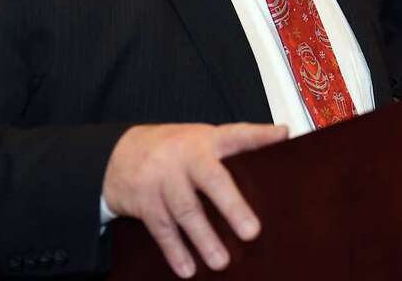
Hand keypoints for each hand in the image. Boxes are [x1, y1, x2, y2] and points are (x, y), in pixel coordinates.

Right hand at [103, 122, 287, 276]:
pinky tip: (187, 268)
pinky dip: (175, 251)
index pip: (236, 134)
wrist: (119, 154)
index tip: (281, 136)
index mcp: (205, 139)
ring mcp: (163, 179)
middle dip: (232, 207)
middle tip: (251, 231)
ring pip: (186, 211)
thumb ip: (237, 144)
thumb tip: (281, 137)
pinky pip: (162, 229)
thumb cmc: (173, 149)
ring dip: (204, 239)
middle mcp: (185, 157)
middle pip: (211, 180)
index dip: (259, 135)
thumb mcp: (202, 139)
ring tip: (222, 262)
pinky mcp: (144, 202)